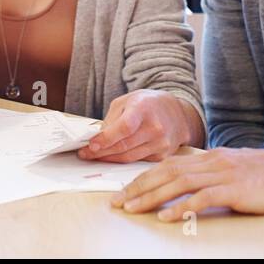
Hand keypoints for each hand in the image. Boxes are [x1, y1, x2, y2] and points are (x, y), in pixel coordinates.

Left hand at [78, 89, 198, 162]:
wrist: (177, 113)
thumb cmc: (148, 105)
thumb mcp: (127, 101)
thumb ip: (112, 118)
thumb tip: (97, 138)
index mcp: (144, 108)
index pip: (124, 127)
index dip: (106, 138)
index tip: (91, 145)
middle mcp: (155, 127)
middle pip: (124, 146)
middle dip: (101, 152)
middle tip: (85, 154)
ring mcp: (161, 144)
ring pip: (129, 157)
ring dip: (109, 159)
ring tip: (94, 156)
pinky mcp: (163, 156)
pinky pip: (137, 161)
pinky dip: (122, 160)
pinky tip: (112, 157)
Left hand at [110, 146, 263, 220]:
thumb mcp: (238, 170)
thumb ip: (216, 175)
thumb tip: (196, 187)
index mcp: (211, 157)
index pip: (168, 165)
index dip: (144, 177)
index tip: (125, 192)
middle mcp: (212, 161)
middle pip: (166, 171)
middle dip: (138, 187)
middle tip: (117, 203)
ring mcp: (224, 174)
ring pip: (178, 183)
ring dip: (151, 197)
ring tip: (132, 209)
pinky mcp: (236, 189)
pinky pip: (202, 197)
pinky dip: (180, 207)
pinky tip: (165, 216)